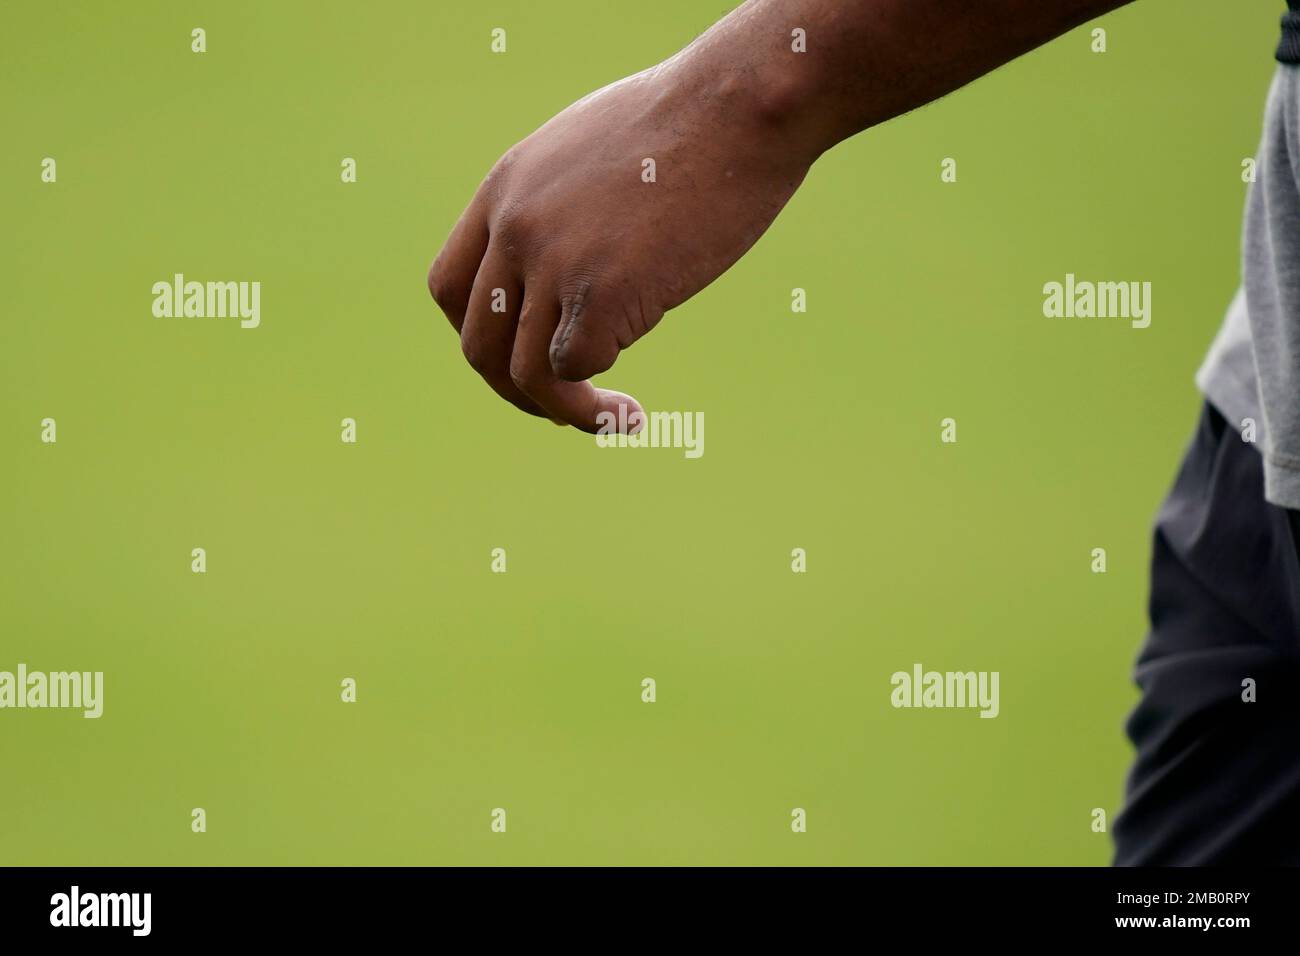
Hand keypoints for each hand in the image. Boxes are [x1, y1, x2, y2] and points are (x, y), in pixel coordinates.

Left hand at [427, 33, 812, 431]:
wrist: (738, 106)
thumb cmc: (690, 123)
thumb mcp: (592, 150)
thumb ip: (562, 205)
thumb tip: (574, 258)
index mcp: (506, 190)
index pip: (451, 287)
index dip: (479, 335)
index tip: (519, 355)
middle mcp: (516, 227)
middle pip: (479, 343)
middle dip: (512, 391)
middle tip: (561, 408)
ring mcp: (555, 260)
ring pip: (525, 372)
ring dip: (564, 411)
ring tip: (611, 418)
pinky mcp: (603, 291)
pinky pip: (576, 370)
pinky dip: (599, 403)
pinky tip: (633, 409)